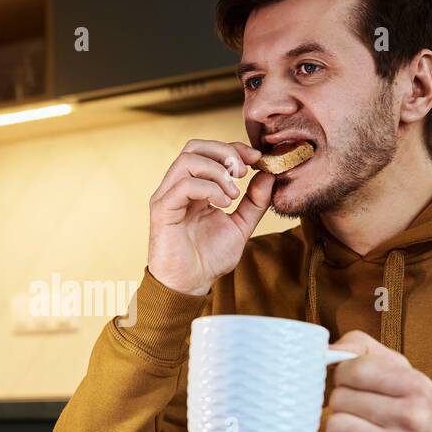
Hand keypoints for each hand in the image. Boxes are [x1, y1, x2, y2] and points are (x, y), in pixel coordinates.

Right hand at [147, 139, 273, 296]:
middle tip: (244, 171)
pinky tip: (224, 204)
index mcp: (194, 187)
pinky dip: (209, 189)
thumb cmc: (209, 258)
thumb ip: (255, 202)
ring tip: (233, 194)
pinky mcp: (162, 209)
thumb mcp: (241, 226)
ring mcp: (167, 196)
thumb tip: (269, 175)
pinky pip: (183, 184)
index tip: (257, 159)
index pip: (209, 151)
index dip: (234, 149)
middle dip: (224, 152)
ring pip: (188, 160)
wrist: (190, 285)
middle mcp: (178, 187)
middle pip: (195, 146)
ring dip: (217, 171)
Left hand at [324, 330, 431, 431]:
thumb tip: (326, 349)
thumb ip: (362, 349)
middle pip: (340, 400)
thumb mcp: (401, 372)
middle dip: (342, 406)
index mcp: (416, 385)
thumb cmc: (414, 412)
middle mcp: (413, 416)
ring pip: (335, 428)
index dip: (344, 377)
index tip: (355, 386)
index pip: (353, 369)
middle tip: (361, 415)